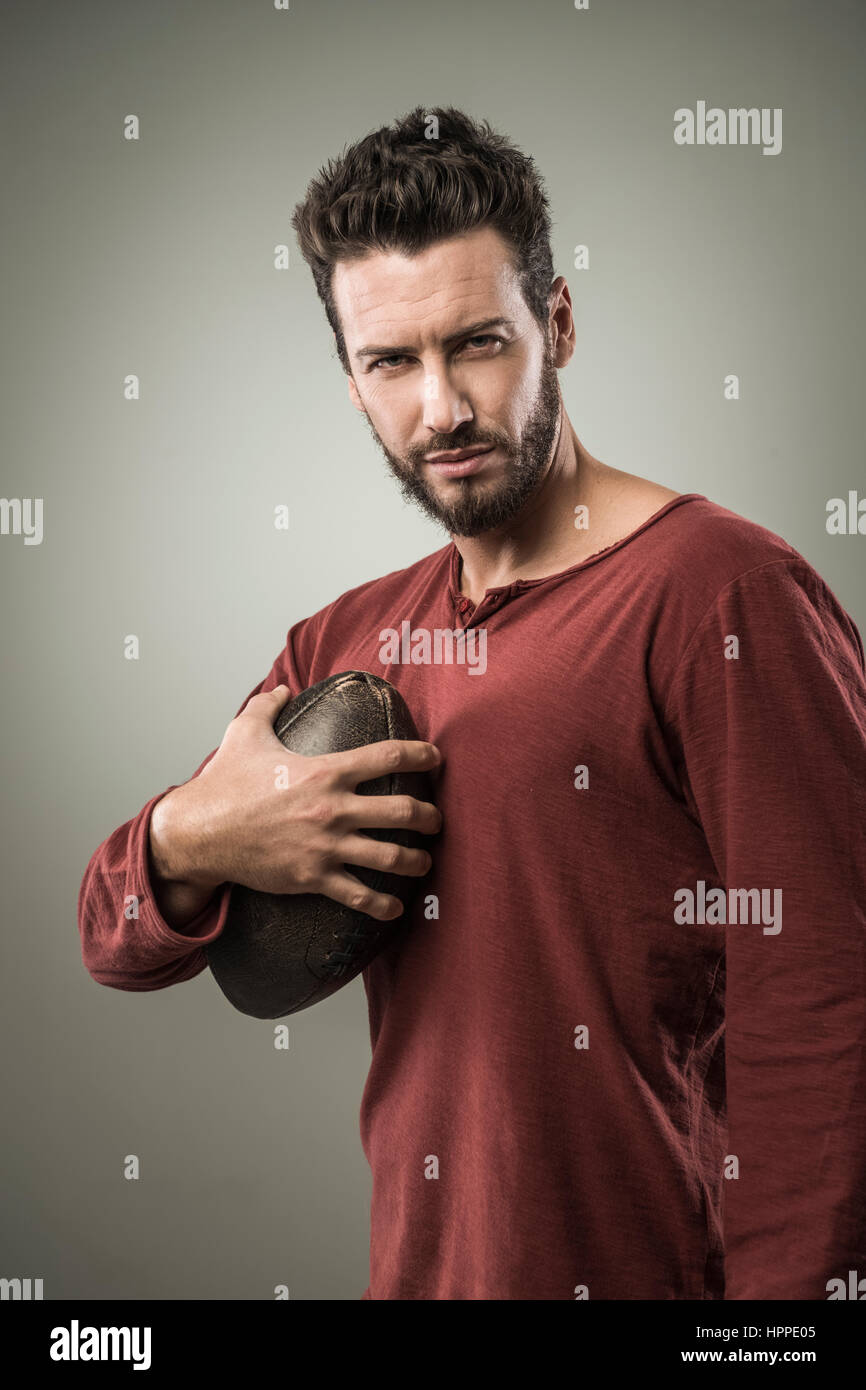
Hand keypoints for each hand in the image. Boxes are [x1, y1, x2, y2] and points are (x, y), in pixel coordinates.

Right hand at [150, 686, 441, 920]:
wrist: (199, 832)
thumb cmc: (224, 782)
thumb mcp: (245, 733)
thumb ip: (269, 705)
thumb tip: (284, 687)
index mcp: (325, 771)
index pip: (389, 758)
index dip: (421, 756)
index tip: (436, 759)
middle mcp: (333, 808)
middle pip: (403, 812)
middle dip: (430, 817)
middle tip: (436, 820)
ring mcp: (325, 846)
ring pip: (390, 857)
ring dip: (416, 861)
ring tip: (425, 862)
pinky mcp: (313, 878)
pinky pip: (359, 896)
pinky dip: (382, 906)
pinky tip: (395, 908)